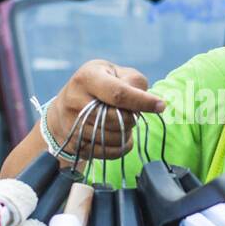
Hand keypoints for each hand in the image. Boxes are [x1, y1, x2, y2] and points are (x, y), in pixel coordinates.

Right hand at [46, 59, 166, 160]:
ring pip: (114, 137)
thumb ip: (133, 81)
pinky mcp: (76, 144)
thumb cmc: (97, 85)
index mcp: (87, 78)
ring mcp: (73, 125)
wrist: (63, 108)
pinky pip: (109, 152)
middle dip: (132, 117)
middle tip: (131, 111)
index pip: (118, 94)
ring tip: (122, 122)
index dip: (142, 101)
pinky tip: (120, 136)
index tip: (160, 105)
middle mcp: (75, 101)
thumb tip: (148, 101)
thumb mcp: (113, 72)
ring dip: (126, 132)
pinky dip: (121, 146)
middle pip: (117, 118)